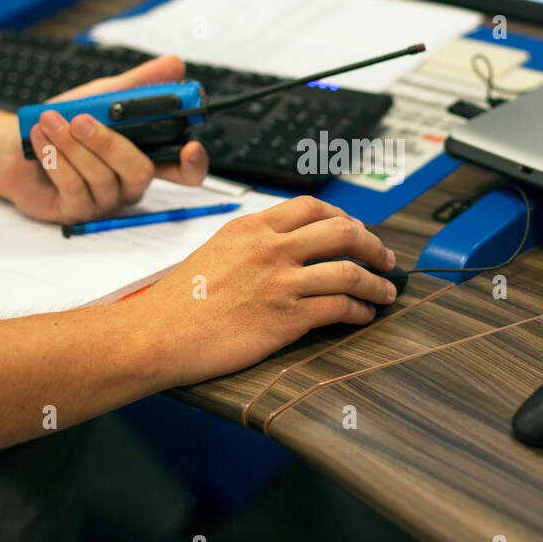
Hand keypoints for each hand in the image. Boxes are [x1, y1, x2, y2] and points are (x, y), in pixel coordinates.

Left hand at [0, 55, 208, 223]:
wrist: (15, 144)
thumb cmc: (65, 121)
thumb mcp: (103, 96)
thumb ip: (140, 84)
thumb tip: (175, 64)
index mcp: (146, 157)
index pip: (184, 171)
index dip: (193, 164)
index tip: (190, 147)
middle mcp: (129, 184)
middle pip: (141, 173)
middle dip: (110, 144)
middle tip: (82, 120)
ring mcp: (105, 201)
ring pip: (102, 178)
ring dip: (72, 145)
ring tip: (50, 120)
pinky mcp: (76, 213)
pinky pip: (73, 188)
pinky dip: (55, 159)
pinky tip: (41, 138)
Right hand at [142, 196, 397, 385]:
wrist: (156, 334)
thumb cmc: (179, 301)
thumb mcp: (216, 250)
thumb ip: (253, 243)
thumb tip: (288, 246)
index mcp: (252, 227)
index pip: (313, 207)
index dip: (345, 218)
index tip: (358, 231)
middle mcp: (270, 248)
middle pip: (343, 232)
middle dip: (374, 244)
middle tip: (386, 258)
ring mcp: (280, 281)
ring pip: (350, 271)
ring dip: (377, 283)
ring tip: (386, 293)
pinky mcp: (285, 317)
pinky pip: (339, 308)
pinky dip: (360, 311)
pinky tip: (364, 316)